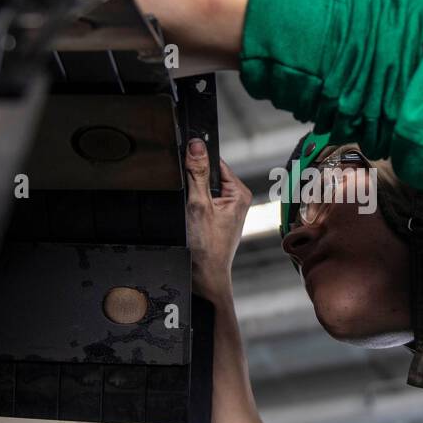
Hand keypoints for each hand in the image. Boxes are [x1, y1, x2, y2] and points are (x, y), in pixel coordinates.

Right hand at [184, 138, 252, 300]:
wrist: (205, 277)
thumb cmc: (206, 248)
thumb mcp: (199, 205)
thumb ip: (198, 174)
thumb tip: (197, 145)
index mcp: (239, 192)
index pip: (215, 162)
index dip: (197, 161)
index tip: (183, 163)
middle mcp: (236, 199)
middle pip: (208, 175)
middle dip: (194, 180)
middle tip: (187, 197)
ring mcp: (227, 210)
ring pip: (203, 189)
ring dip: (192, 194)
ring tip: (190, 210)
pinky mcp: (217, 219)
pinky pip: (202, 202)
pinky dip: (192, 205)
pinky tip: (189, 217)